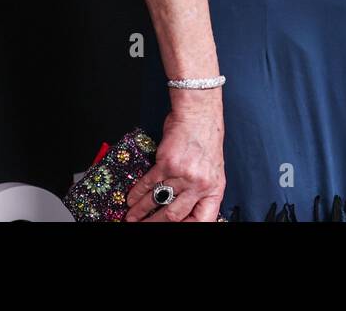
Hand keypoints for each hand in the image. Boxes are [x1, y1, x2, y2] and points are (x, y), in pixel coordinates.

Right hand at [126, 91, 225, 221]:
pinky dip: (137, 192)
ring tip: (131, 216)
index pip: (202, 220)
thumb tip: (186, 211)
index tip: (171, 229)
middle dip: (154, 223)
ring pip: (157, 200)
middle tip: (141, 225)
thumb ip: (201, 192)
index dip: (186, 227)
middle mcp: (199, 184)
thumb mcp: (212, 171)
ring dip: (141, 210)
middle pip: (174, 215)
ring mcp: (183, 174)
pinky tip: (132, 198)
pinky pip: (149, 183)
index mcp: (213, 189)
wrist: (199, 116)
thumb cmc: (206, 141)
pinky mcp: (167, 163)